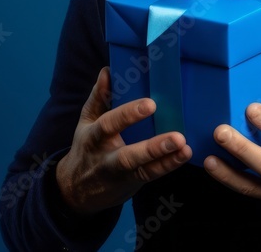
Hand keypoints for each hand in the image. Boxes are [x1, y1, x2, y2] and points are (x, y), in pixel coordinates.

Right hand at [56, 67, 192, 213]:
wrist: (76, 188)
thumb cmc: (87, 145)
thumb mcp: (87, 121)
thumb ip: (99, 97)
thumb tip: (108, 70)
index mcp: (94, 136)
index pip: (109, 124)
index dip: (128, 114)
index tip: (151, 104)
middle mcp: (105, 157)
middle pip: (128, 156)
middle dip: (152, 147)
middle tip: (178, 136)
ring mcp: (119, 173)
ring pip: (142, 168)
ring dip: (165, 158)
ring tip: (184, 146)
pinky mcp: (131, 182)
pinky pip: (150, 175)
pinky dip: (167, 165)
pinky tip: (183, 154)